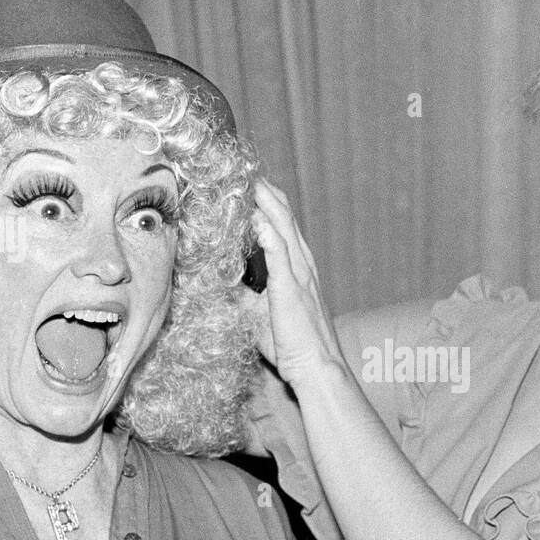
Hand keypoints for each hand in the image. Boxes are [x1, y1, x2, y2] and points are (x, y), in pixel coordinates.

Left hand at [250, 180, 344, 386]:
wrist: (317, 369)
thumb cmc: (293, 346)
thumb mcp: (260, 315)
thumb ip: (245, 294)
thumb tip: (222, 283)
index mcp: (296, 269)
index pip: (281, 225)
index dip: (265, 203)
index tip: (246, 185)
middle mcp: (302, 265)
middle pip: (284, 216)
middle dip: (265, 192)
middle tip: (243, 170)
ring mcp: (300, 275)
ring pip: (284, 228)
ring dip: (266, 203)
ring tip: (249, 181)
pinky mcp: (293, 290)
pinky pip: (282, 255)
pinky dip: (271, 234)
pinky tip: (259, 218)